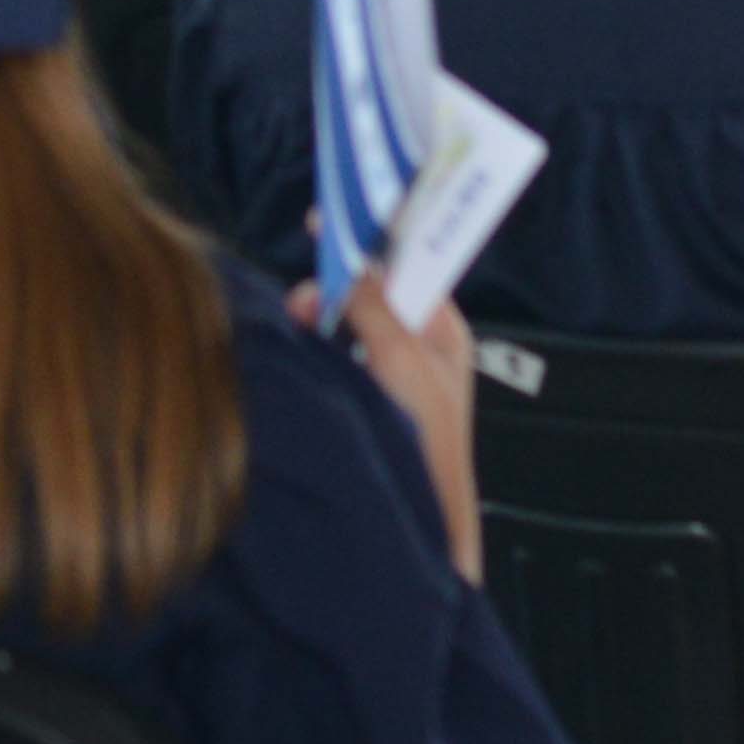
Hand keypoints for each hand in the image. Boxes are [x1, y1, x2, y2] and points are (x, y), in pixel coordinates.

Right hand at [295, 267, 485, 575]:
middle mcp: (421, 347)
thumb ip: (373, 305)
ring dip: (322, 319)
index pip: (407, 267)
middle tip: (304, 301)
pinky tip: (302, 354)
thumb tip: (347, 262)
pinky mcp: (368, 399)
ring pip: (349, 325)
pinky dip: (317, 348)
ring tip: (300, 328)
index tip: (326, 222)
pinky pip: (336, 357)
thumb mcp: (400, 359)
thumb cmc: (426, 437)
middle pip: (372, 295)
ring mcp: (394, 375)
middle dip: (336, 289)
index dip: (370, 243)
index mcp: (444, 329)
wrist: (427, 521)